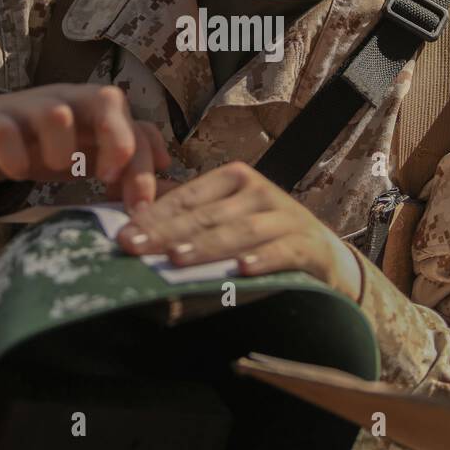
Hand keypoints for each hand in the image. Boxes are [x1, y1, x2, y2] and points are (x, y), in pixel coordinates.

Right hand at [0, 85, 170, 208]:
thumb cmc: (50, 146)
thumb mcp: (94, 157)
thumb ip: (132, 168)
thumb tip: (174, 184)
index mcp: (101, 111)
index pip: (138, 128)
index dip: (145, 165)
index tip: (139, 205)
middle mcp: (71, 100)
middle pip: (108, 99)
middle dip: (118, 139)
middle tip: (107, 178)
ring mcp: (31, 107)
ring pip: (56, 114)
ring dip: (61, 149)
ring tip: (56, 169)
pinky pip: (5, 133)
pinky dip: (15, 158)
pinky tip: (19, 172)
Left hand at [115, 161, 361, 297]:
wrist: (326, 257)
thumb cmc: (264, 239)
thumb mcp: (228, 221)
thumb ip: (189, 219)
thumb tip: (135, 224)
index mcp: (234, 180)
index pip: (187, 197)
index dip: (154, 216)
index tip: (123, 234)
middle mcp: (259, 192)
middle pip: (207, 214)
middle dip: (167, 232)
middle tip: (135, 247)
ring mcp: (285, 217)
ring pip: (240, 231)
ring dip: (207, 245)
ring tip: (177, 257)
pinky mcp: (307, 245)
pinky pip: (282, 252)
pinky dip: (262, 260)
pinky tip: (242, 269)